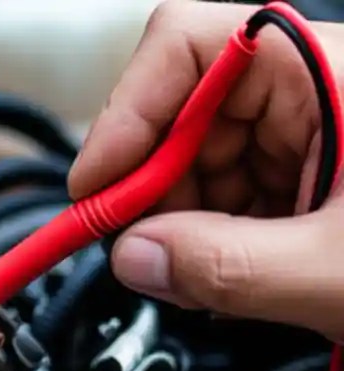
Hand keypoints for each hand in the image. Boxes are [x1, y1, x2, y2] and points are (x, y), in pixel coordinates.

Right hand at [70, 0, 343, 338]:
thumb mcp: (338, 273)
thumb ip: (224, 268)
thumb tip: (134, 258)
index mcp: (334, 71)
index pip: (190, 45)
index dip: (129, 113)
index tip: (100, 190)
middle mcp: (317, 83)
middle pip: (185, 106)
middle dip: (153, 185)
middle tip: (137, 252)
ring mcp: (318, 123)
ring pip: (202, 152)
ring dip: (183, 218)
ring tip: (202, 277)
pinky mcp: (319, 165)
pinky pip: (235, 183)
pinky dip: (216, 232)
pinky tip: (233, 273)